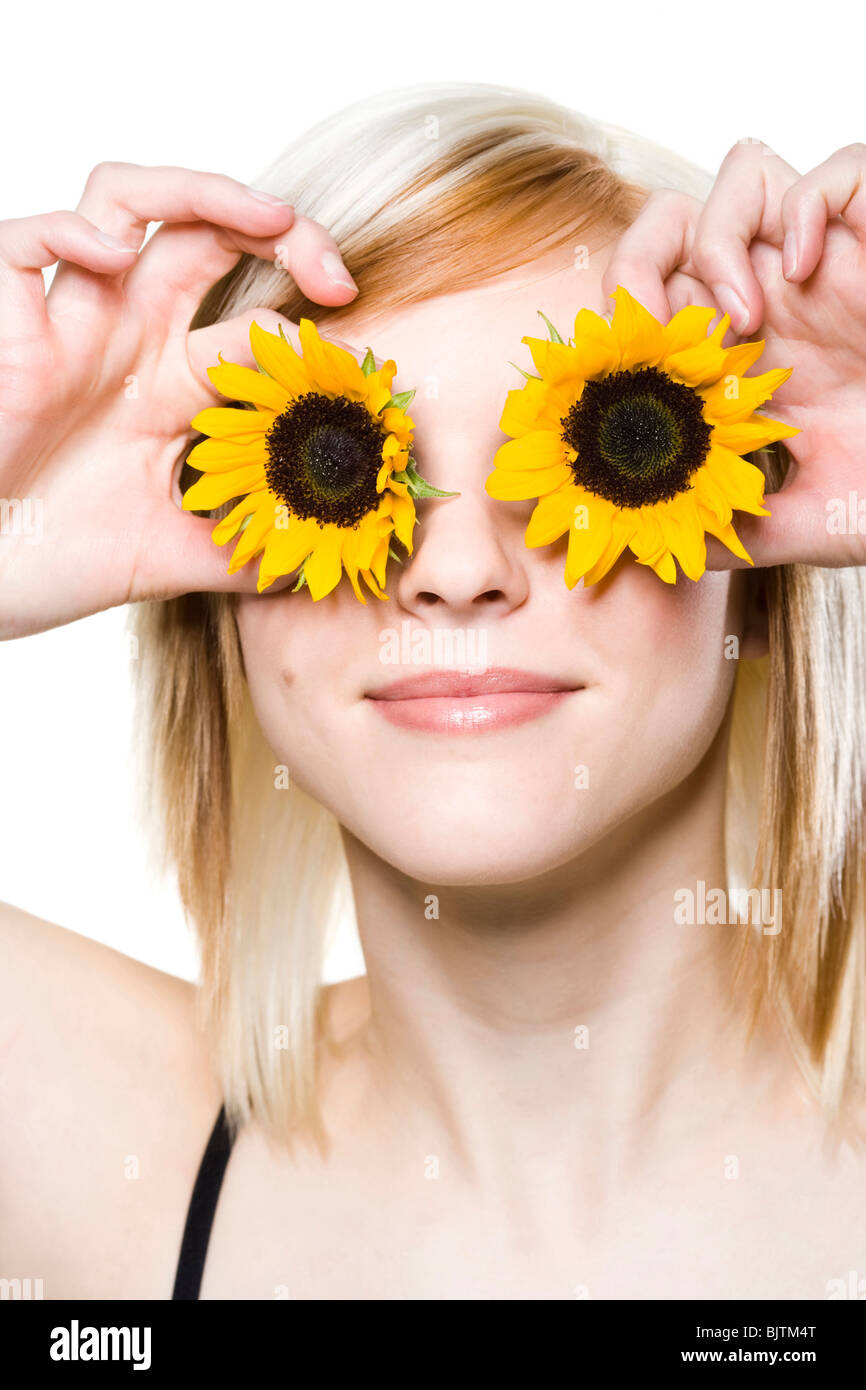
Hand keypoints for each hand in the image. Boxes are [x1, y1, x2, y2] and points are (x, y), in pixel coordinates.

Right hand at [0, 161, 360, 637]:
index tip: (363, 368)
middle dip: (281, 231)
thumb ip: (248, 551)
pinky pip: (23, 245)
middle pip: (206, 234)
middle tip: (334, 273)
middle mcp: (127, 337)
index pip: (255, 322)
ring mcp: (70, 326)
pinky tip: (111, 255)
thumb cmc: (61, 560)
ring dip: (199, 191)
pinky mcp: (9, 334)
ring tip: (265, 219)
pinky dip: (68, 230)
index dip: (313, 330)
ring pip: (125, 201)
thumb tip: (322, 561)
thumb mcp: (177, 558)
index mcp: (172, 383)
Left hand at [601, 138, 865, 568]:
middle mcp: (775, 298)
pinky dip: (805, 204)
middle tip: (663, 333)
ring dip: (719, 238)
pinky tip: (799, 269)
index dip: (625, 323)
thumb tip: (668, 554)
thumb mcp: (806, 521)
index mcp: (744, 357)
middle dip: (644, 263)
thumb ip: (738, 529)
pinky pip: (837, 170)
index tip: (629, 376)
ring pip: (743, 177)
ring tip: (744, 315)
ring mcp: (825, 263)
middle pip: (676, 225)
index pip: (654, 302)